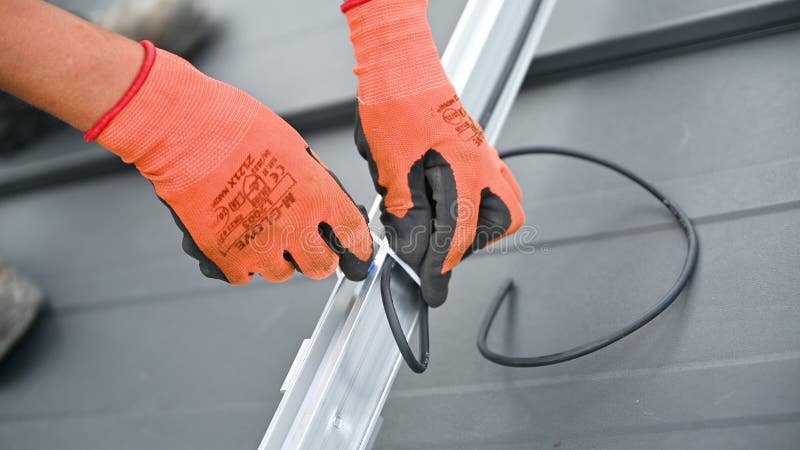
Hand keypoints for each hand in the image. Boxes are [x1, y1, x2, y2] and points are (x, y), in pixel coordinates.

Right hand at [90, 41, 373, 282]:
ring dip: (276, 259)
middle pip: (321, 267)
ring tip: (260, 231)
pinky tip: (236, 237)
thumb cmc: (233, 125)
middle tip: (305, 246)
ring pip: (282, 274)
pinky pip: (244, 276)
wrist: (184, 131)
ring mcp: (259, 245)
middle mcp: (293, 225)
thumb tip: (322, 199)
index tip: (354, 251)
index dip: (356, 245)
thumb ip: (312, 181)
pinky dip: (242, 263)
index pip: (352, 234)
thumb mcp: (293, 146)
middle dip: (317, 258)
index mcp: (316, 194)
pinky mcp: (225, 257)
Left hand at [344, 0, 524, 305]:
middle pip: (500, 222)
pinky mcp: (479, 150)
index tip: (429, 289)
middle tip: (433, 251)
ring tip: (441, 228)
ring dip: (475, 226)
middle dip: (466, 244)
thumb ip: (408, 214)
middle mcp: (483, 163)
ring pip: (503, 205)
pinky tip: (450, 204)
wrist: (399, 67)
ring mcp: (485, 155)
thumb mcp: (390, 168)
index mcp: (463, 169)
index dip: (439, 267)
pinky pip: (496, 186)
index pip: (457, 235)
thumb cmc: (392, 107)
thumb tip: (416, 252)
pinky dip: (477, 205)